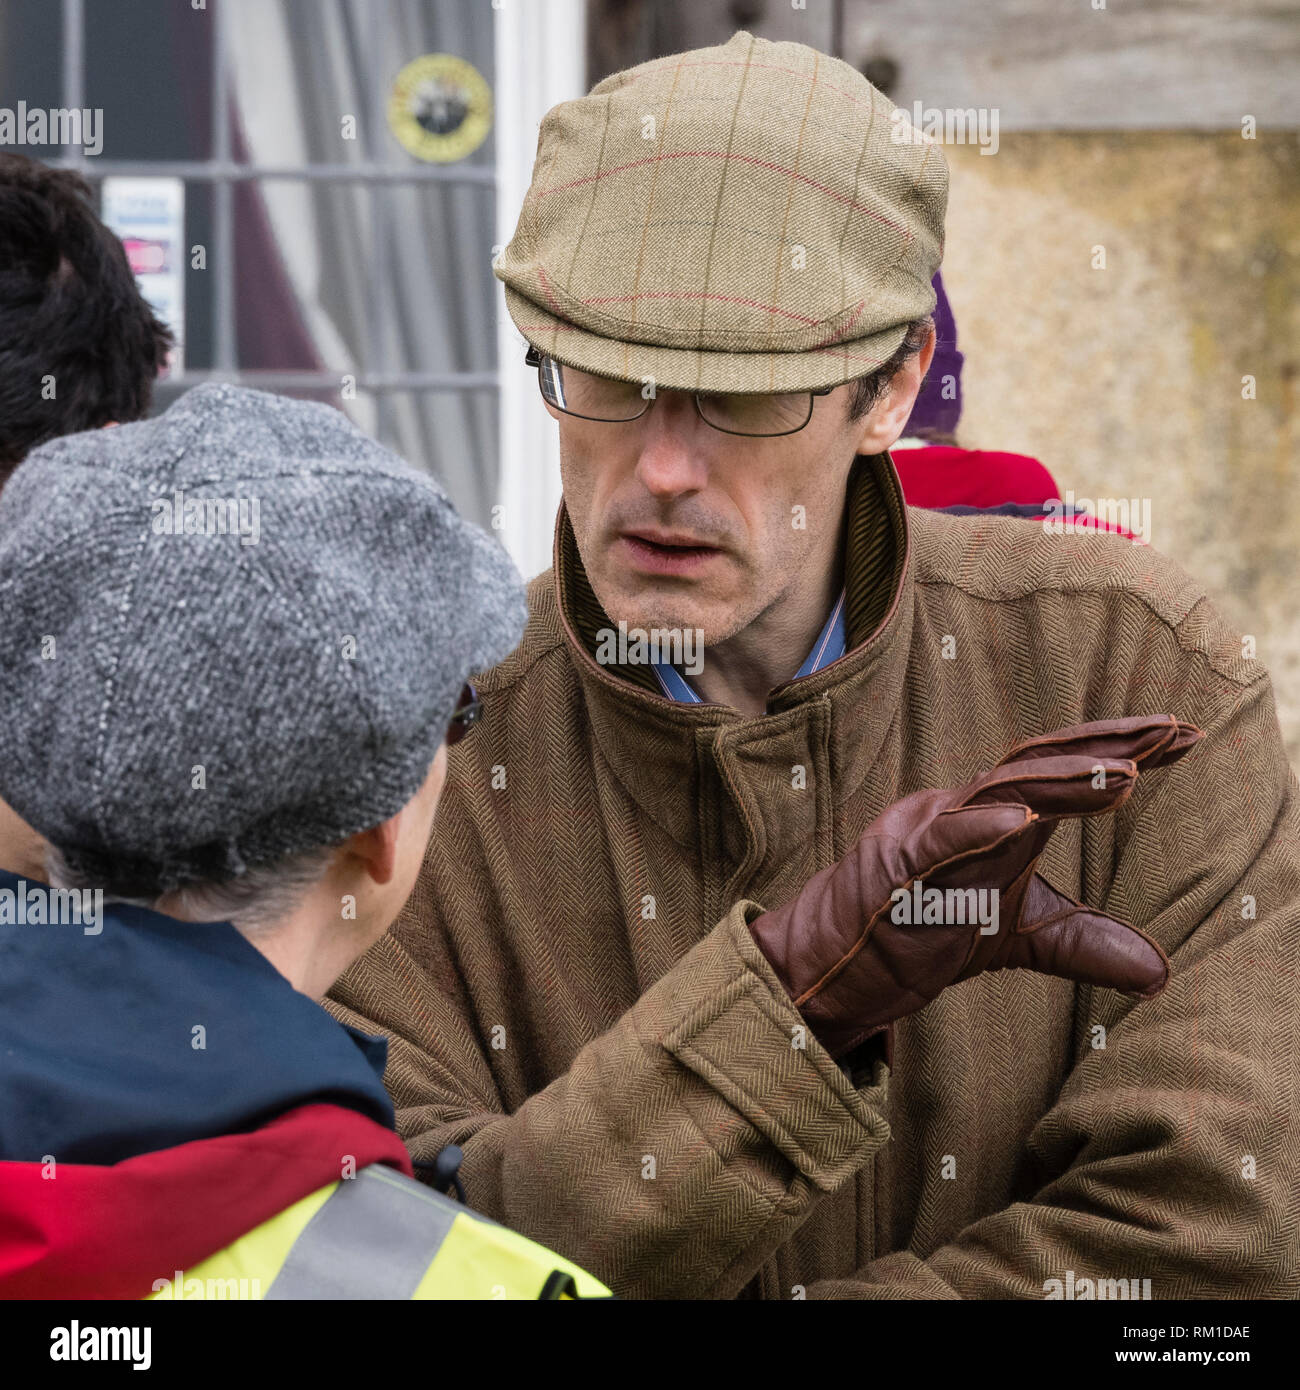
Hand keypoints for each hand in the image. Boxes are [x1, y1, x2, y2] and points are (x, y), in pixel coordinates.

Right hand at [747, 715, 1202, 1059]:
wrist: (839, 967)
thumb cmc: (921, 936)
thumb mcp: (1018, 938)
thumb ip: (1083, 943)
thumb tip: (1160, 973)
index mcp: (992, 817)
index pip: (1062, 772)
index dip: (1120, 751)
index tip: (1186, 738)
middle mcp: (964, 810)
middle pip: (1039, 763)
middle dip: (1105, 746)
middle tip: (1172, 733)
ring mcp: (927, 832)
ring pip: (998, 791)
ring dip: (1061, 782)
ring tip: (1124, 775)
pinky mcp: (897, 867)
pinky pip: (940, 840)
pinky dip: (980, 828)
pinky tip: (1025, 821)